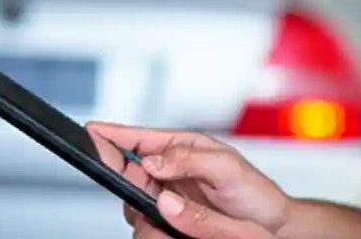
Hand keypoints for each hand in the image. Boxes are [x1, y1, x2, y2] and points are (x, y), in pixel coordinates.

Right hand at [87, 122, 289, 236]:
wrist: (270, 227)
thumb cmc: (254, 192)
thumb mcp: (225, 168)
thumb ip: (188, 158)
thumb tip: (152, 159)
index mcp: (182, 147)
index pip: (139, 137)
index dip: (112, 135)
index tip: (90, 132)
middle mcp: (170, 170)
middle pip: (127, 171)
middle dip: (125, 181)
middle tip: (145, 192)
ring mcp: (168, 195)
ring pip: (131, 200)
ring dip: (140, 208)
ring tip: (166, 213)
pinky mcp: (169, 219)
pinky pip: (144, 222)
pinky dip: (149, 226)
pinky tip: (168, 228)